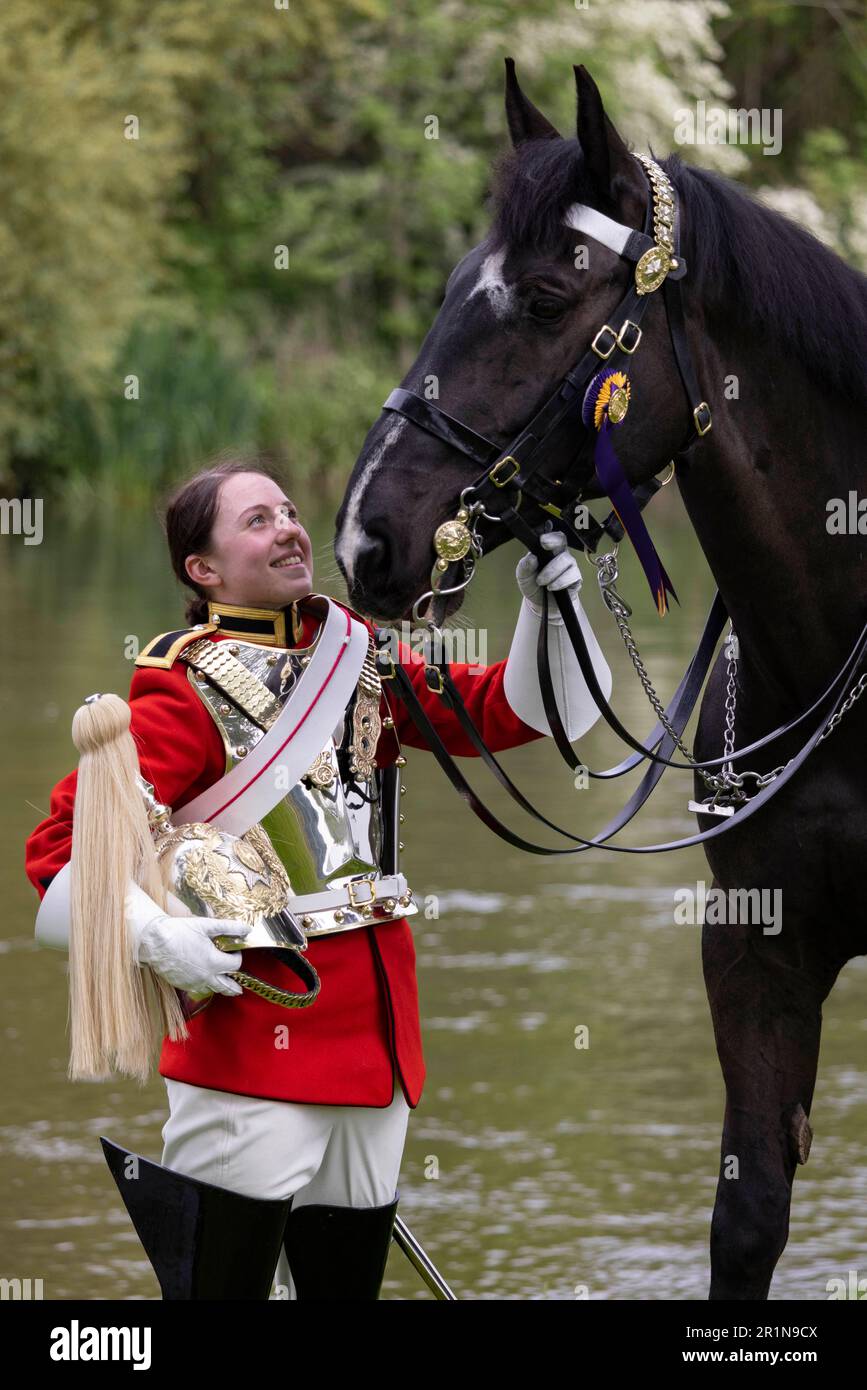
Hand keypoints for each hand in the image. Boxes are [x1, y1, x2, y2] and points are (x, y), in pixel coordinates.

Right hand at [137, 914, 251, 996]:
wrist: (154, 942)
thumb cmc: (179, 932)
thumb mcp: (207, 926)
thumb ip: (229, 928)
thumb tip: (247, 929)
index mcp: (213, 962)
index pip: (235, 965)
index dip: (237, 957)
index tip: (233, 950)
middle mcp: (205, 977)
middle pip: (227, 987)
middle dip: (235, 985)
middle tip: (240, 986)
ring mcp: (193, 983)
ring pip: (213, 990)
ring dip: (221, 987)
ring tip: (226, 986)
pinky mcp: (183, 984)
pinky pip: (199, 989)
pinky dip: (206, 986)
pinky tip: (205, 980)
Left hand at [515, 531, 581, 608]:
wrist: (540, 603)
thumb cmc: (533, 584)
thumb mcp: (523, 576)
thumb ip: (525, 566)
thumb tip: (531, 557)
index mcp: (549, 550)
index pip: (555, 537)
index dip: (551, 537)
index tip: (542, 541)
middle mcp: (561, 555)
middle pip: (563, 544)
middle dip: (553, 548)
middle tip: (540, 558)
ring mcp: (570, 567)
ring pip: (567, 561)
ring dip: (552, 571)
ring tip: (541, 582)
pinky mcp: (576, 579)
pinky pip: (573, 576)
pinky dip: (560, 582)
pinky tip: (551, 587)